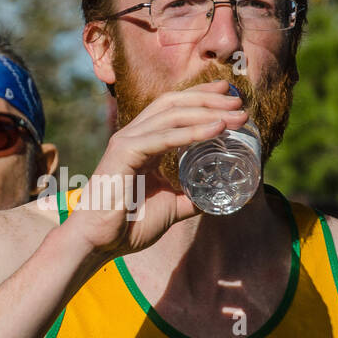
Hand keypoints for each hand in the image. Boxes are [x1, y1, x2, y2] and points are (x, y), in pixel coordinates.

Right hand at [64, 81, 248, 257]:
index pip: (173, 108)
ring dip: (207, 111)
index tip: (229, 95)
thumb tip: (219, 197)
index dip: (201, 97)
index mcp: (143, 143)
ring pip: (171, 114)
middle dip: (208, 97)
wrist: (99, 242)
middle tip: (239, 99)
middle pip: (174, 102)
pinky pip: (164, 137)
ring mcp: (127, 141)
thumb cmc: (127, 225)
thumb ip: (191, 198)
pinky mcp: (124, 152)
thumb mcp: (171, 207)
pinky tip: (216, 129)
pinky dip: (192, 132)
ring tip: (236, 113)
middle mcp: (134, 135)